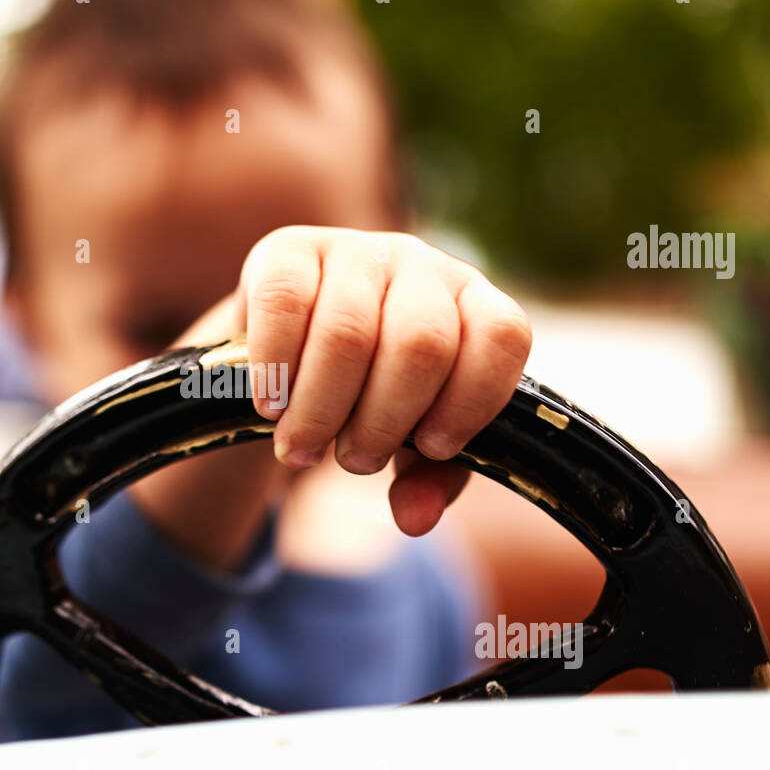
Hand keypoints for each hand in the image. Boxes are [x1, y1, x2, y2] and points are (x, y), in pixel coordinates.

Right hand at [239, 226, 531, 536]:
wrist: (293, 349)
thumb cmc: (371, 397)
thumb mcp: (411, 441)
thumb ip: (428, 480)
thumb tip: (414, 520)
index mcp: (474, 305)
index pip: (500, 338)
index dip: (471, 401)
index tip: (431, 448)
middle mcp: (424, 266)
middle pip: (420, 344)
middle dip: (382, 421)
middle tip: (352, 461)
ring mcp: (356, 249)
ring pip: (347, 333)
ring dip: (321, 409)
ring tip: (302, 448)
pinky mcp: (289, 249)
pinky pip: (284, 305)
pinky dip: (276, 367)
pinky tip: (269, 404)